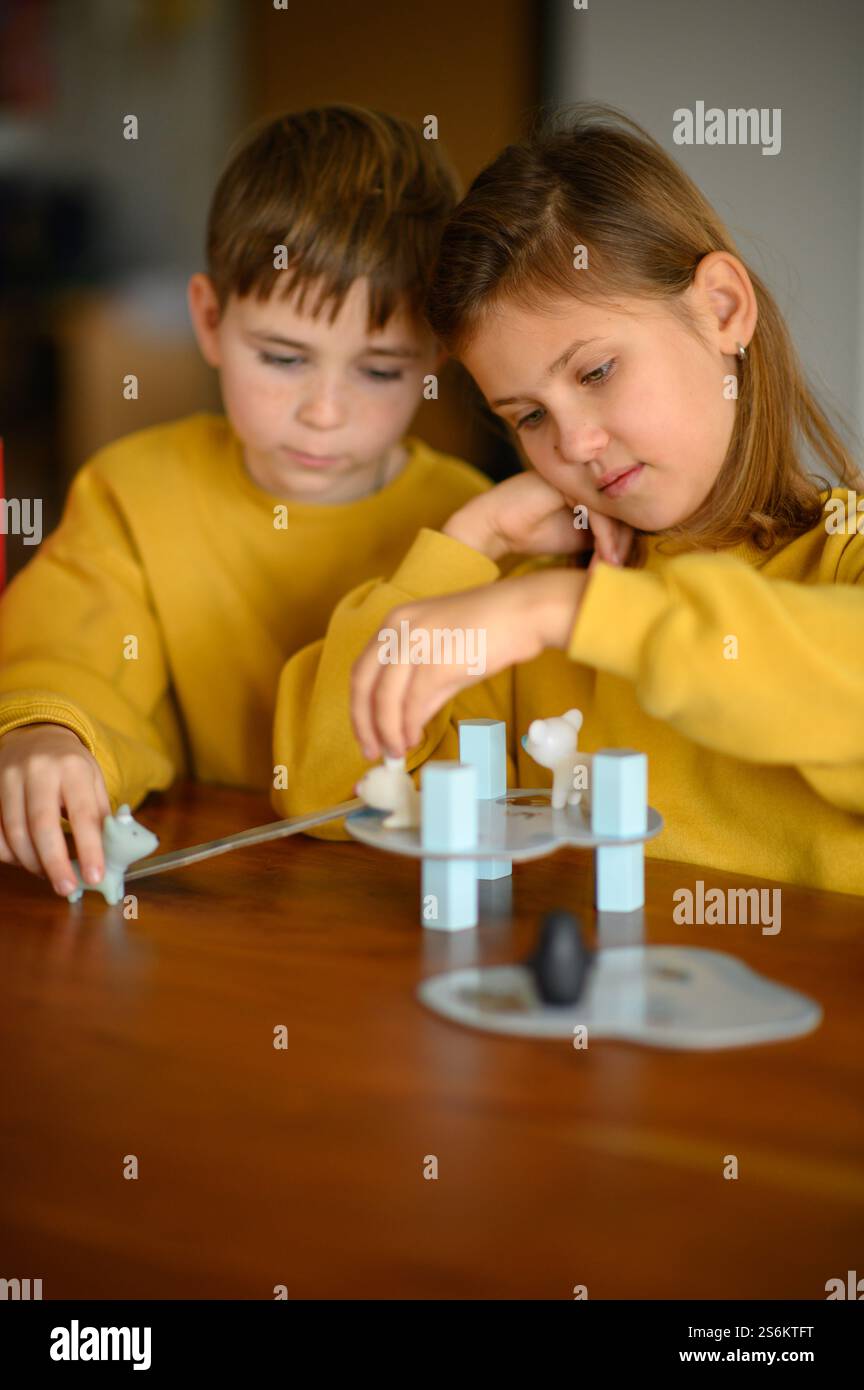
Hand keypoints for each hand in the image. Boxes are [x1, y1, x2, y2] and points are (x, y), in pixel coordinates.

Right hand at [0, 724, 111, 895]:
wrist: (36, 737)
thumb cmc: (71, 767)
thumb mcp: (94, 781)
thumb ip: (102, 816)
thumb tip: (111, 857)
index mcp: (73, 767)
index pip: (83, 814)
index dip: (89, 849)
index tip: (94, 876)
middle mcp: (38, 770)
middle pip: (42, 825)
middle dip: (55, 863)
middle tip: (66, 888)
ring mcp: (8, 778)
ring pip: (15, 832)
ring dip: (32, 862)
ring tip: (49, 875)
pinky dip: (10, 853)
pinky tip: (25, 860)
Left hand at [351, 568, 587, 758]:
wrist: (524, 614)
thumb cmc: (489, 632)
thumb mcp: (444, 658)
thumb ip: (422, 691)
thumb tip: (406, 726)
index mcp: (394, 622)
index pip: (362, 671)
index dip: (359, 708)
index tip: (366, 734)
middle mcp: (397, 628)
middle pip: (363, 684)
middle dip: (365, 724)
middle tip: (373, 752)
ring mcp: (415, 643)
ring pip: (385, 698)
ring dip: (387, 731)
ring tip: (397, 752)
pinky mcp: (436, 661)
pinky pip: (412, 703)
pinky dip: (409, 726)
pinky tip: (415, 738)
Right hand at [442, 470, 633, 568]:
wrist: (495, 526)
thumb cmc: (532, 533)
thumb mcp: (578, 539)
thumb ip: (603, 537)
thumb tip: (633, 553)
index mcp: (592, 489)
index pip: (622, 513)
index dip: (625, 543)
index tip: (619, 570)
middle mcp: (589, 479)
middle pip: (622, 511)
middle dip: (624, 546)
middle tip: (617, 573)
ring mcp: (580, 479)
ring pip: (613, 512)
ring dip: (615, 545)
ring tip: (610, 569)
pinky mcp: (569, 484)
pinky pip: (598, 510)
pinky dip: (604, 537)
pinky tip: (603, 557)